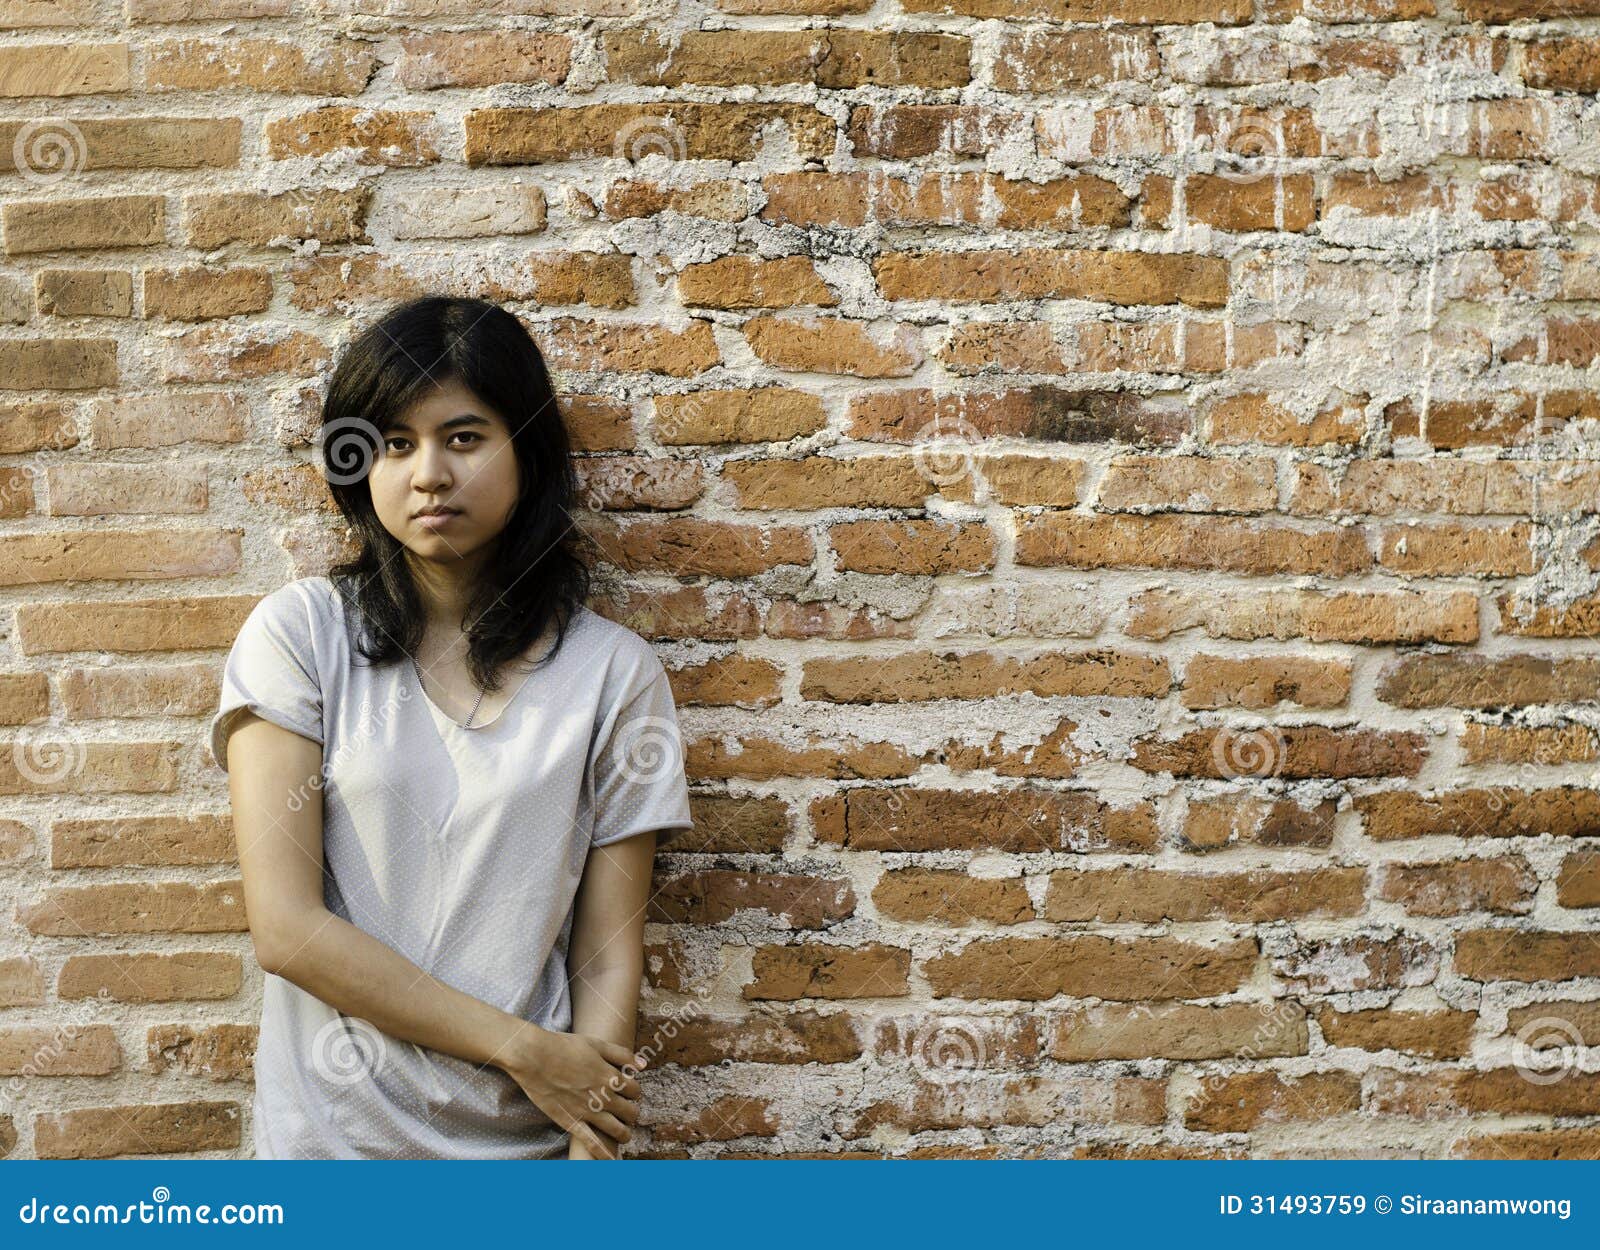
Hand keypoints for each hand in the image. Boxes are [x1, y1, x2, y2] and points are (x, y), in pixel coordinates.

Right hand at [503, 1024, 641, 1158]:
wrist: (534, 1056)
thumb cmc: (564, 1046)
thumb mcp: (596, 1044)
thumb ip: (622, 1054)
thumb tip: (643, 1065)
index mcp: (610, 1076)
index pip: (635, 1090)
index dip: (634, 1092)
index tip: (628, 1092)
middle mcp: (603, 1096)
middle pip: (630, 1111)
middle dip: (632, 1113)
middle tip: (627, 1113)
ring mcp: (588, 1111)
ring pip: (617, 1129)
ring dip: (625, 1134)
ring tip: (624, 1135)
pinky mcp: (571, 1121)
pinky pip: (591, 1142)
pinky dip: (603, 1154)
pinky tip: (610, 1161)